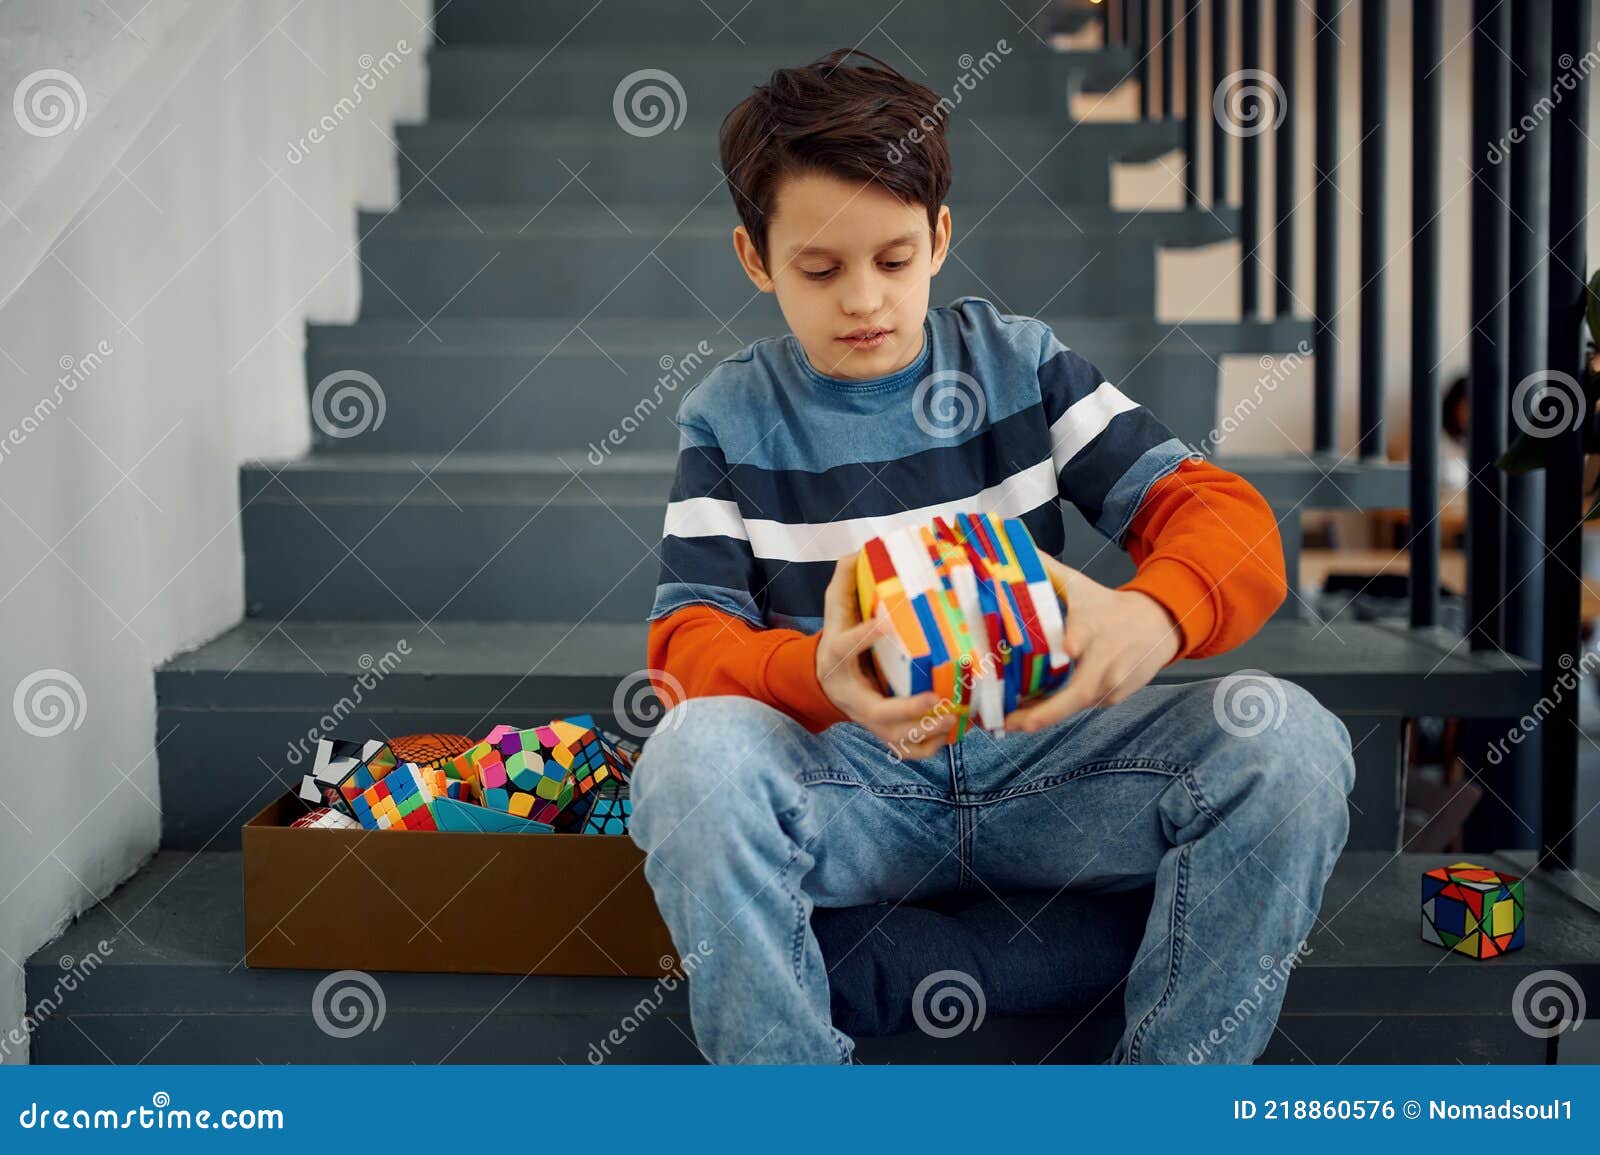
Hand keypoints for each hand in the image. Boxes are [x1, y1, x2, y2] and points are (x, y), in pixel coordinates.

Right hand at [816, 553, 956, 758]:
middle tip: (938, 697)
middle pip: (877, 712)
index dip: (864, 636)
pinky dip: (930, 746)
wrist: (827, 682)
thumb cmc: (840, 636)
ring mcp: (869, 720)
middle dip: (909, 709)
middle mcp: (852, 695)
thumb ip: (847, 580)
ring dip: (927, 732)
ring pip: (897, 738)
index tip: (885, 621)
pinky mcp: (885, 734)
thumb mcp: (836, 608)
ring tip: (956, 717)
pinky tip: (954, 731)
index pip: (846, 646)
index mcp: (837, 658)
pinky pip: (908, 750)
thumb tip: (861, 549)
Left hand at [1004, 555, 1181, 733]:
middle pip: (1079, 690)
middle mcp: (1106, 658)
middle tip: (1011, 722)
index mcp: (1093, 624)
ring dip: (1042, 716)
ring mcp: (1113, 682)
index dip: (1075, 641)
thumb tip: (1009, 541)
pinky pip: (1082, 709)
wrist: (1158, 625)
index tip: (1066, 648)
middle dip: (1045, 712)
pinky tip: (1030, 715)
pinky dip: (1057, 713)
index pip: (1085, 633)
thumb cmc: (1107, 606)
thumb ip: (1043, 568)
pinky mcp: (1115, 697)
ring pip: (1075, 706)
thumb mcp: (1078, 584)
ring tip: (1007, 723)